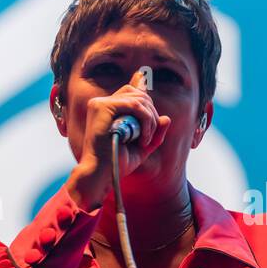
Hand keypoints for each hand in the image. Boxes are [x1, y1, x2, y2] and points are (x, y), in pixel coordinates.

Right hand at [65, 69, 171, 207]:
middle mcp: (101, 103)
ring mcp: (100, 103)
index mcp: (107, 109)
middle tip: (150, 138)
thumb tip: (166, 118)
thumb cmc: (118, 162)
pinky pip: (134, 105)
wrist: (102, 174)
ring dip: (150, 120)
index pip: (133, 93)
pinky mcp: (101, 106)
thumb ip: (154, 132)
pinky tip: (143, 138)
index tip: (153, 126)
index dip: (148, 105)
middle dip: (152, 115)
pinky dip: (145, 120)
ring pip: (139, 99)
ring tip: (146, 140)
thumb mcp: (142, 146)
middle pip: (138, 94)